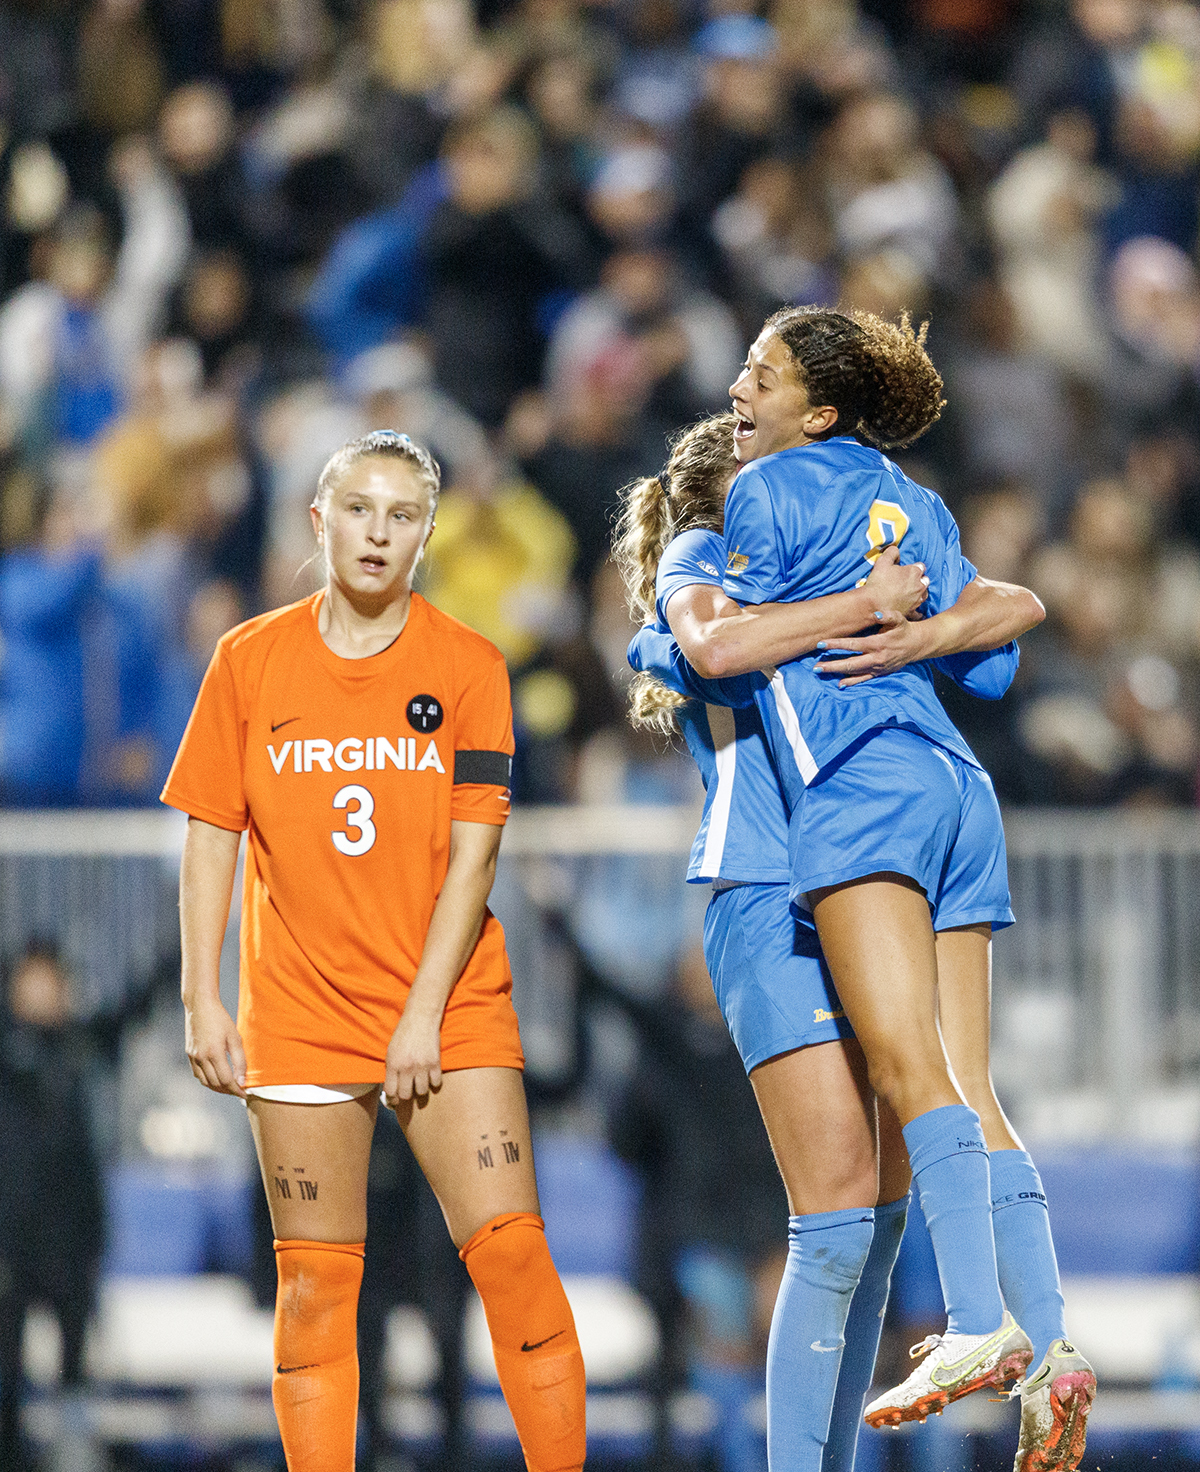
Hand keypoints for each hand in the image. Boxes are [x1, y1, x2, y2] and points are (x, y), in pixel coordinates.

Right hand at [184, 995, 247, 1096]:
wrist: (200, 1006)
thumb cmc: (220, 1019)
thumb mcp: (235, 1037)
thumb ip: (240, 1060)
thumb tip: (242, 1081)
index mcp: (214, 1053)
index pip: (226, 1080)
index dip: (236, 1090)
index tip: (245, 1094)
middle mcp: (201, 1058)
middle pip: (215, 1084)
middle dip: (228, 1090)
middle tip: (239, 1091)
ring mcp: (193, 1057)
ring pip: (205, 1082)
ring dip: (218, 1088)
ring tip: (230, 1088)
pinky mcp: (189, 1055)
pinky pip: (197, 1074)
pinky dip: (207, 1081)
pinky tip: (216, 1079)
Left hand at [384, 1009, 442, 1105]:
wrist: (420, 1017)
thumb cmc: (404, 1033)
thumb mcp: (391, 1051)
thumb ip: (391, 1068)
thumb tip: (392, 1086)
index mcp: (393, 1064)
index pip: (391, 1092)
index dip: (392, 1100)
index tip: (395, 1101)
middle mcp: (407, 1068)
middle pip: (406, 1095)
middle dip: (406, 1096)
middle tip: (409, 1093)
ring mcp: (422, 1066)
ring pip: (422, 1092)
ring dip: (421, 1090)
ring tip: (420, 1084)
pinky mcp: (435, 1063)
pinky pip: (436, 1083)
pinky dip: (434, 1083)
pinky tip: (431, 1077)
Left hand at [813, 608, 933, 686]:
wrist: (917, 644)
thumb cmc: (904, 629)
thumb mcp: (898, 619)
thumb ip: (887, 615)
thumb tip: (875, 613)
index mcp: (878, 643)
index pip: (853, 644)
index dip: (836, 644)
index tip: (821, 644)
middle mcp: (876, 658)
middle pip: (850, 663)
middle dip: (832, 665)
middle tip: (815, 666)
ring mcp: (877, 667)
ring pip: (854, 672)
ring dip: (837, 673)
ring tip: (820, 672)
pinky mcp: (880, 673)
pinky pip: (864, 679)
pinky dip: (852, 682)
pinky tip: (839, 685)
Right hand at [863, 545, 928, 616]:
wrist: (873, 604)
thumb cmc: (878, 582)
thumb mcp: (882, 561)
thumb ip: (892, 552)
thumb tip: (896, 551)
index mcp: (914, 572)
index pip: (920, 566)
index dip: (913, 567)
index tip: (905, 570)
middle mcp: (919, 586)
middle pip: (925, 580)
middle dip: (919, 579)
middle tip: (908, 581)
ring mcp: (917, 600)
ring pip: (924, 594)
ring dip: (919, 593)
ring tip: (910, 593)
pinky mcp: (912, 612)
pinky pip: (919, 612)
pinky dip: (917, 610)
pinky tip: (912, 608)